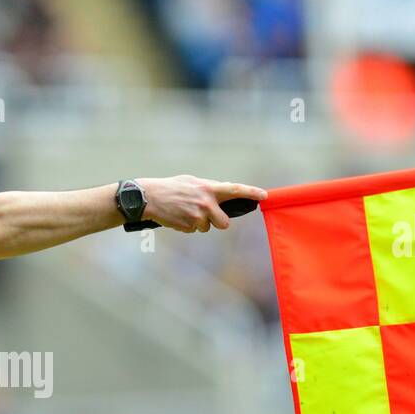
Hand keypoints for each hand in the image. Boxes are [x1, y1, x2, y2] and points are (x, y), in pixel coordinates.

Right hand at [137, 175, 267, 232]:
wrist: (149, 198)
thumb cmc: (171, 188)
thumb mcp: (191, 182)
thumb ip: (208, 189)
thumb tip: (223, 195)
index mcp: (208, 188)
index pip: (235, 190)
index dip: (251, 193)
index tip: (265, 196)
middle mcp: (206, 203)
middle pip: (224, 223)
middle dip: (217, 222)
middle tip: (206, 215)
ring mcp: (198, 216)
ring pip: (206, 228)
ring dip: (198, 223)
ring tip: (184, 212)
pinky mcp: (188, 226)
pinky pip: (194, 230)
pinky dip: (187, 226)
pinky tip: (178, 216)